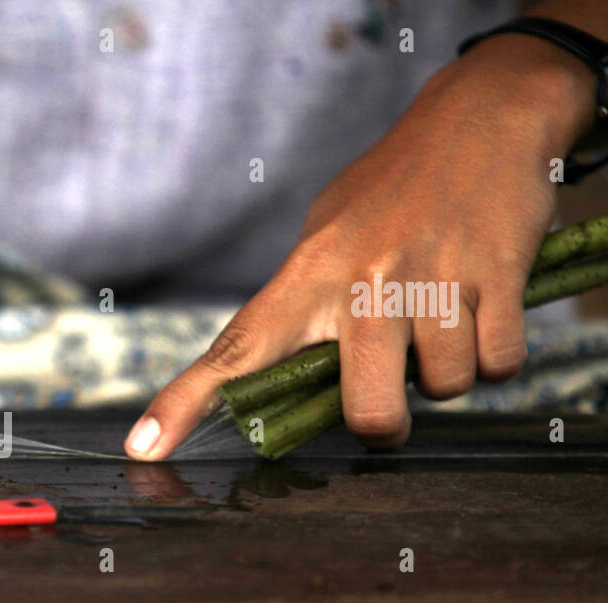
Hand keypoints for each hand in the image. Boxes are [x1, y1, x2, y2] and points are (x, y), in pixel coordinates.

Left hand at [126, 34, 597, 459]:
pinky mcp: (494, 274)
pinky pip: (499, 363)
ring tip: (443, 312)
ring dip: (449, 367)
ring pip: (445, 387)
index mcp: (305, 276)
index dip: (184, 403)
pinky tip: (483, 303)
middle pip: (366, 412)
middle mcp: (359, 282)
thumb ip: (308, 311)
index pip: (235, 351)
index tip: (141, 448)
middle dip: (384, 423)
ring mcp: (428, 279)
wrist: (481, 117)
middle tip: (391, 396)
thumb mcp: (327, 236)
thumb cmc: (392, 190)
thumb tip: (292, 386)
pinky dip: (496, 350)